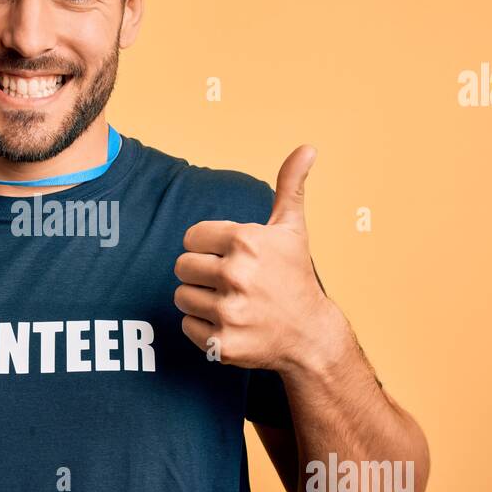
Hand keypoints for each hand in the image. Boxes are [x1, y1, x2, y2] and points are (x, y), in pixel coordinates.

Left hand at [173, 144, 327, 370]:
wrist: (310, 335)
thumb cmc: (295, 277)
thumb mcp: (292, 230)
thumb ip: (290, 186)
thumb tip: (307, 147)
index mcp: (245, 242)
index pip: (190, 238)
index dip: (206, 247)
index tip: (228, 256)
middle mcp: (236, 275)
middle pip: (182, 267)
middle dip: (201, 273)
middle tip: (228, 282)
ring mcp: (229, 312)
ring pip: (181, 297)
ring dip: (200, 300)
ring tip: (230, 302)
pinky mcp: (222, 343)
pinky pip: (187, 326)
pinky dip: (202, 327)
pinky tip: (229, 323)